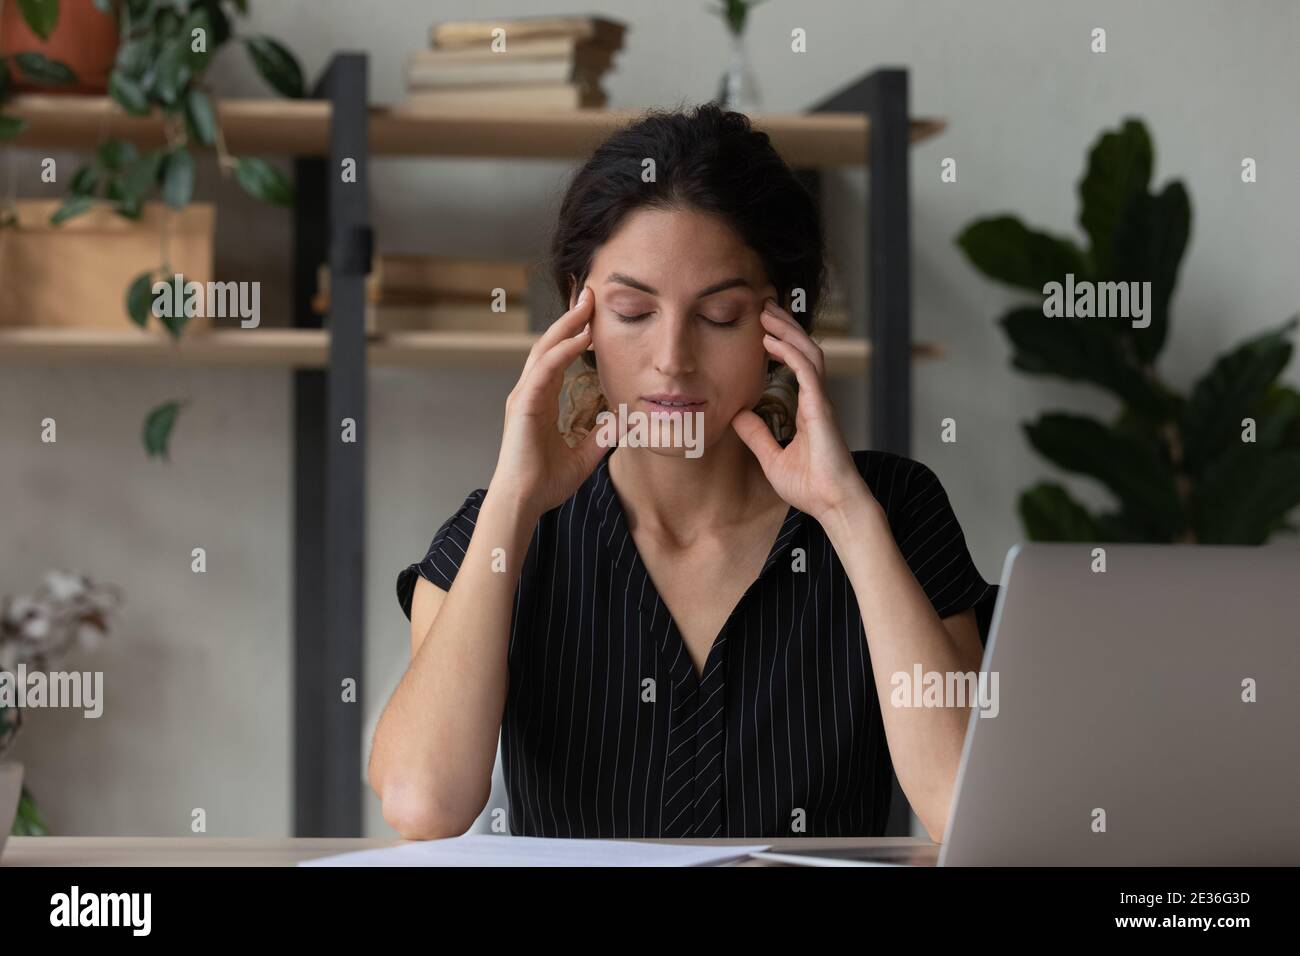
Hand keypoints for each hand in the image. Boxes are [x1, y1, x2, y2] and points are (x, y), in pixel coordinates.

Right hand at [491, 285, 606, 518]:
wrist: (524, 501)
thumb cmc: (546, 483)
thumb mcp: (584, 455)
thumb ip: (601, 436)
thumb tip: (622, 421)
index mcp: (541, 400)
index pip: (558, 357)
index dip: (574, 335)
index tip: (594, 317)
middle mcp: (530, 392)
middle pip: (550, 343)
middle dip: (570, 318)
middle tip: (590, 294)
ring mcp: (524, 395)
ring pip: (546, 348)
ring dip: (567, 324)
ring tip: (588, 303)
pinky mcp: (524, 403)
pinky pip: (545, 368)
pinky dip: (563, 349)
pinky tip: (582, 336)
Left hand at [729, 298, 869, 521]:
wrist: (833, 504)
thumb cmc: (810, 488)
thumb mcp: (772, 458)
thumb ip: (757, 435)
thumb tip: (738, 415)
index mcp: (808, 409)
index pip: (798, 366)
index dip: (783, 344)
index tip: (764, 329)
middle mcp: (817, 400)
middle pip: (805, 351)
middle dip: (785, 327)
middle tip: (765, 306)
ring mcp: (821, 402)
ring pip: (809, 353)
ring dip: (787, 331)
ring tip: (767, 314)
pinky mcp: (821, 409)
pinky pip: (808, 371)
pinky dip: (790, 352)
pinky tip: (772, 342)